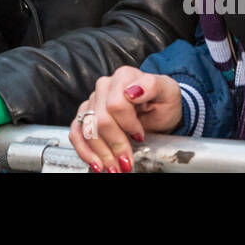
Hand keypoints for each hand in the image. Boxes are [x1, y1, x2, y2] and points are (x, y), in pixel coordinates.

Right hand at [67, 67, 182, 173]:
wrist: (159, 111)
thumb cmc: (163, 102)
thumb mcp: (168, 92)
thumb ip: (152, 86)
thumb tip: (132, 91)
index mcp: (123, 77)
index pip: (115, 104)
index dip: (128, 124)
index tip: (140, 136)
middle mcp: (105, 86)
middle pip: (101, 119)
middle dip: (115, 144)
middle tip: (127, 161)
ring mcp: (93, 100)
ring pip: (87, 129)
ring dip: (101, 152)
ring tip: (114, 167)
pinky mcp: (86, 115)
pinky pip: (76, 133)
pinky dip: (84, 151)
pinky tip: (96, 163)